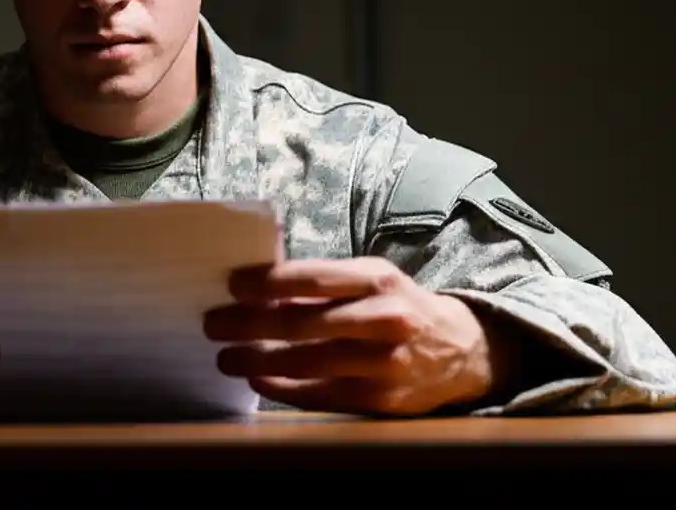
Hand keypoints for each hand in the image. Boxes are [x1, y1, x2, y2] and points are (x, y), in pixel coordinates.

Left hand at [203, 257, 511, 414]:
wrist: (462, 350)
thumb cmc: (397, 306)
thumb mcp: (371, 279)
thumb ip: (324, 280)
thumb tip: (256, 280)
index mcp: (378, 279)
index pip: (316, 278)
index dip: (270, 282)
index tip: (232, 284)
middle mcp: (385, 318)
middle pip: (304, 322)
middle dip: (250, 324)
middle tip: (213, 324)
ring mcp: (385, 362)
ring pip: (308, 362)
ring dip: (258, 360)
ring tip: (226, 357)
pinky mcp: (382, 398)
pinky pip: (321, 394)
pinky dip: (284, 387)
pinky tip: (259, 380)